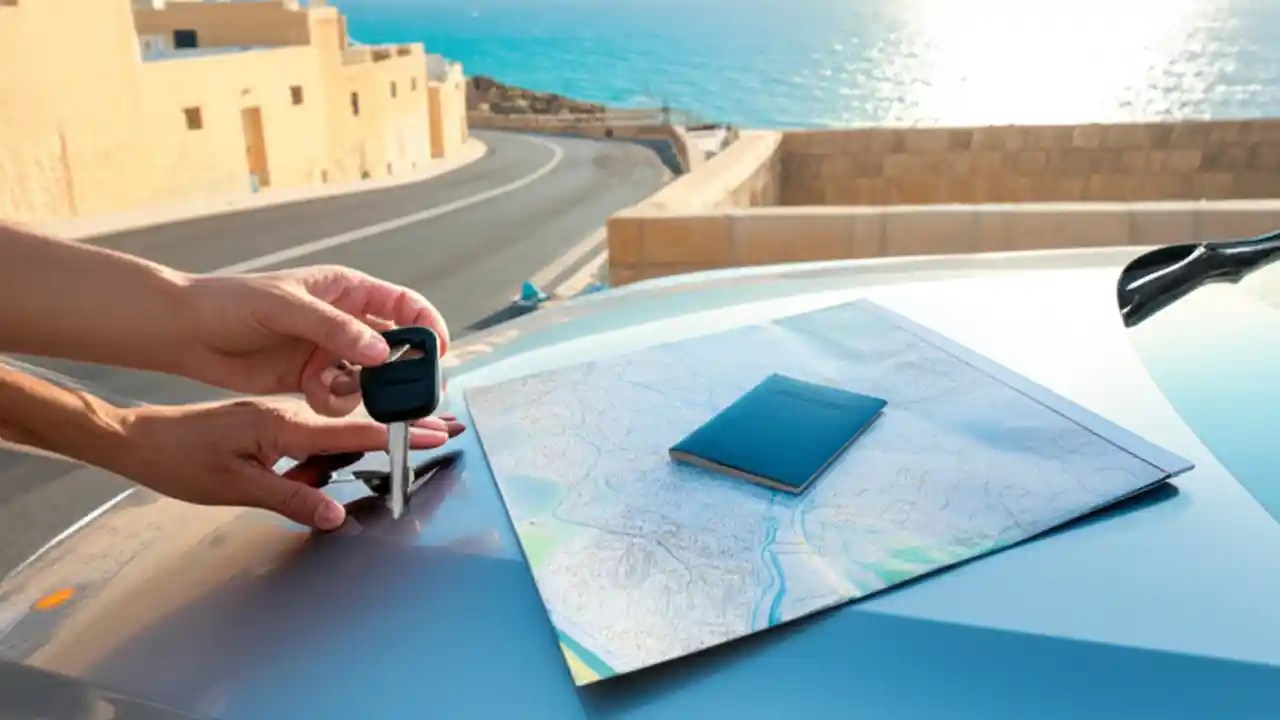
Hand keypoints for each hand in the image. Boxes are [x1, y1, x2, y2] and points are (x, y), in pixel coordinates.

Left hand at [110, 397, 465, 529]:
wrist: (136, 439)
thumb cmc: (178, 459)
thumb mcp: (235, 487)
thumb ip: (289, 498)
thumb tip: (334, 514)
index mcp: (280, 425)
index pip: (351, 432)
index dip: (396, 435)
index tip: (433, 432)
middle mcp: (282, 416)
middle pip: (348, 430)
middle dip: (392, 433)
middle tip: (434, 432)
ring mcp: (273, 418)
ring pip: (325, 439)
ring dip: (345, 454)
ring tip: (349, 470)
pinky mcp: (263, 426)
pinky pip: (305, 441)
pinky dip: (320, 455)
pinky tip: (311, 475)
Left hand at [179, 266, 449, 415]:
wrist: (187, 332)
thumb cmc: (231, 304)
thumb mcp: (286, 308)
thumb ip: (336, 329)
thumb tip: (382, 351)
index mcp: (346, 290)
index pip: (404, 305)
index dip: (427, 327)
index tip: (437, 353)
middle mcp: (344, 321)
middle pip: (394, 347)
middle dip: (399, 370)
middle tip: (402, 391)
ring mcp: (329, 350)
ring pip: (369, 377)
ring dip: (359, 388)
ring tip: (330, 384)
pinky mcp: (311, 377)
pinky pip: (341, 395)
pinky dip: (333, 399)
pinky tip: (311, 391)